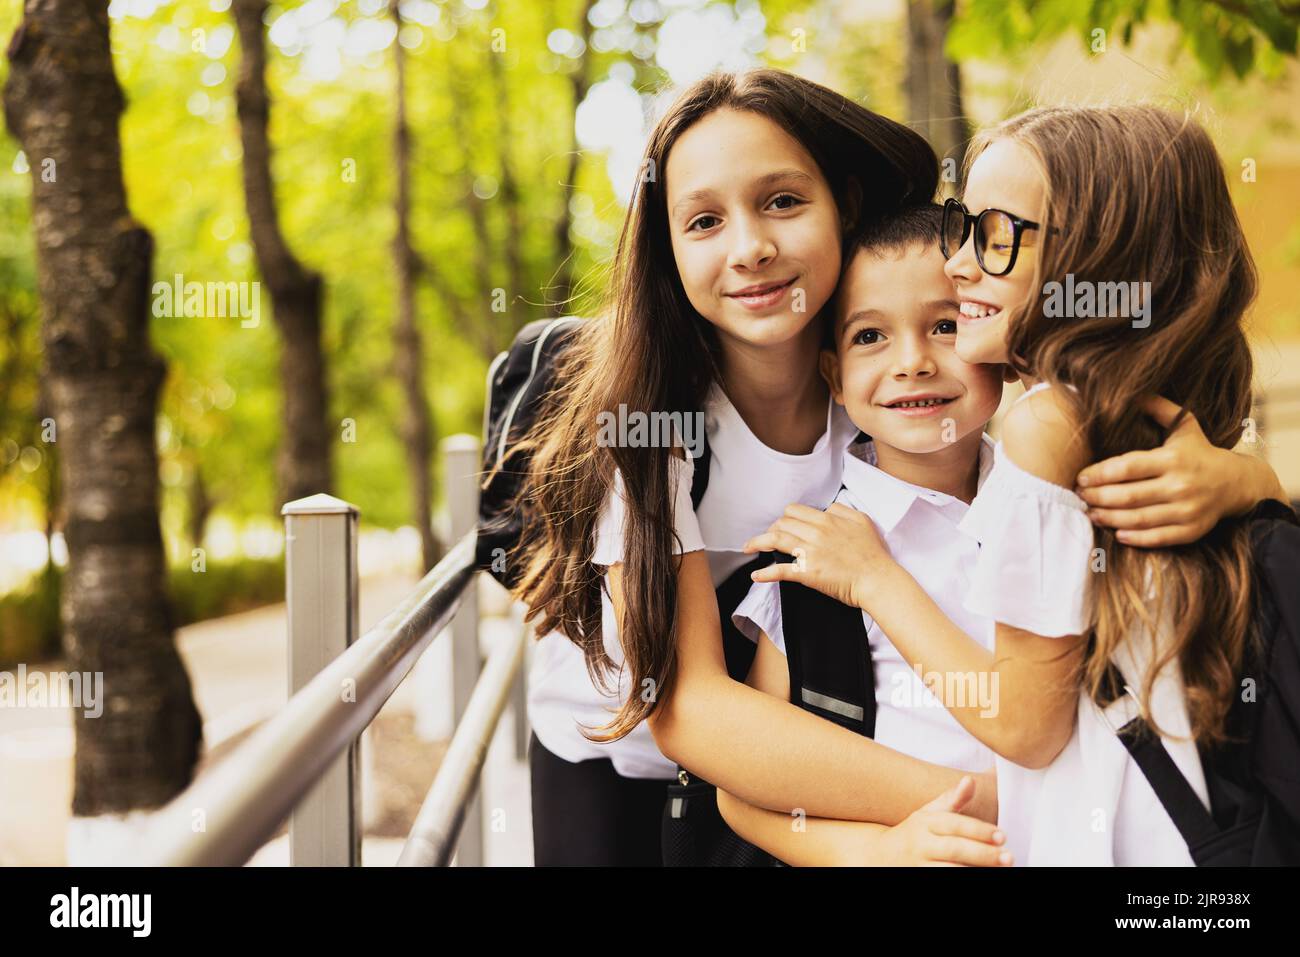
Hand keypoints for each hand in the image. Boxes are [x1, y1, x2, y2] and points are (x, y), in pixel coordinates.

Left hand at [743, 502, 897, 609]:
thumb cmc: (873, 554)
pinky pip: (780, 571)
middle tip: (769, 538)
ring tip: (749, 547)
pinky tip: (756, 576)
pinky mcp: (808, 573)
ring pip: (776, 540)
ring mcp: (810, 552)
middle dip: (772, 529)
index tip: (783, 525)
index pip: (794, 511)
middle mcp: (816, 532)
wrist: (878, 579)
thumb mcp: (862, 520)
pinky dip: (765, 574)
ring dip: (758, 542)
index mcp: (827, 519)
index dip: (786, 518)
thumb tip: (827, 510)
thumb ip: (842, 510)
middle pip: (782, 523)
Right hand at [868, 775, 1012, 866]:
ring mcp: (918, 865)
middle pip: (954, 848)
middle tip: (1009, 857)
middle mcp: (920, 844)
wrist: (879, 856)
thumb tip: (970, 781)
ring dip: (973, 870)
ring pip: (948, 869)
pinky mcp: (918, 878)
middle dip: (983, 854)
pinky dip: (961, 879)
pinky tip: (977, 877)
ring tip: (997, 871)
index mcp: (925, 822)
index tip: (1002, 836)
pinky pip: (941, 880)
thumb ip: (953, 800)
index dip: (979, 830)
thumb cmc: (914, 833)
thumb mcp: (929, 813)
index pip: (954, 824)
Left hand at [1075, 396, 1261, 547]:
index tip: (1080, 477)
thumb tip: (1132, 392)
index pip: (1128, 467)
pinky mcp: (1192, 530)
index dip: (1099, 474)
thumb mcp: (1184, 425)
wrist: (1237, 482)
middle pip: (1128, 496)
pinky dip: (1134, 537)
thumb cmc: (1200, 451)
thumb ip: (1158, 408)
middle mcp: (1180, 485)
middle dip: (1097, 497)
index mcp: (1173, 459)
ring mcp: (1187, 510)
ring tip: (1090, 513)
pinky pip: (1157, 537)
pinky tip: (1116, 532)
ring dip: (1109, 518)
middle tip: (1079, 497)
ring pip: (1138, 519)